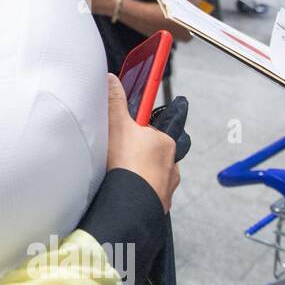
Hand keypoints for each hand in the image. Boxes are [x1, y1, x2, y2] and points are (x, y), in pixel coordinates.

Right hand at [105, 75, 178, 210]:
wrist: (129, 205)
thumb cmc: (127, 164)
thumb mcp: (117, 125)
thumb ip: (115, 101)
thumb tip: (113, 79)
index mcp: (165, 142)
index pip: (165, 127)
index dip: (153, 126)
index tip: (151, 124)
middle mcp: (172, 164)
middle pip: (161, 152)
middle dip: (149, 151)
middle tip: (129, 150)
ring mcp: (166, 187)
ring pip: (158, 174)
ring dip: (146, 173)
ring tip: (126, 173)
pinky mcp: (158, 204)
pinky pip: (152, 194)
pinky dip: (143, 191)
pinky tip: (128, 190)